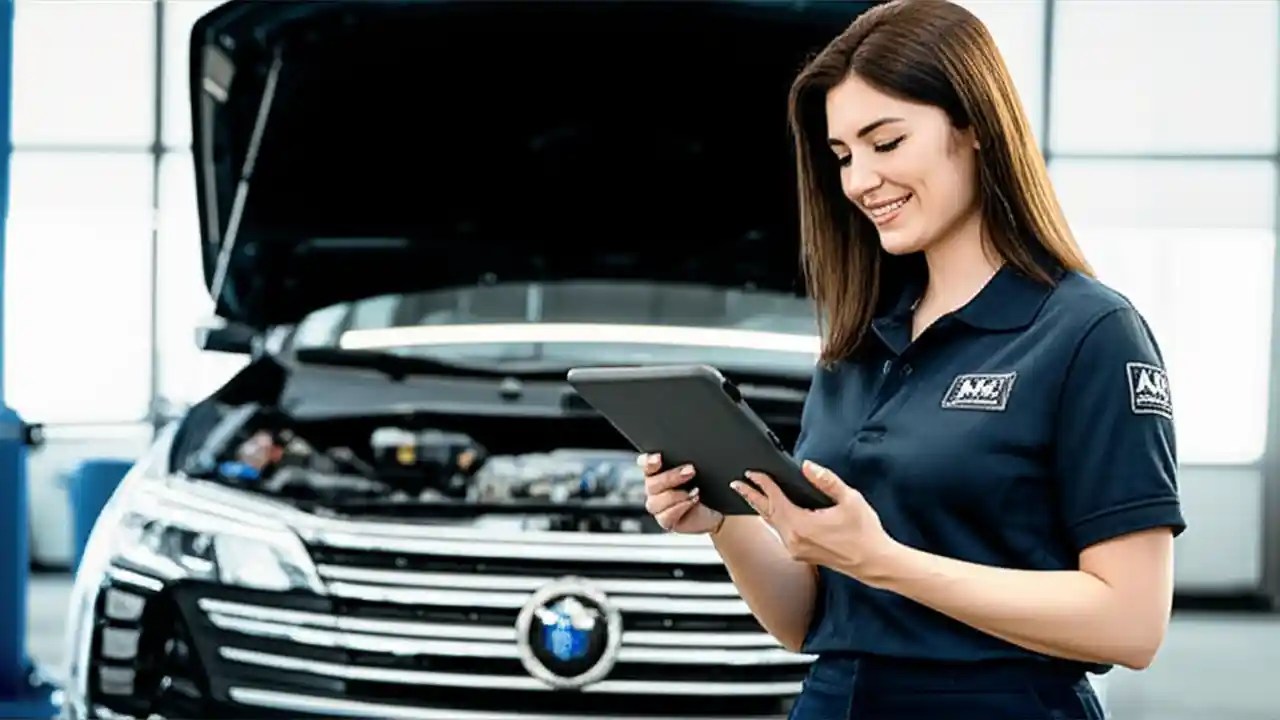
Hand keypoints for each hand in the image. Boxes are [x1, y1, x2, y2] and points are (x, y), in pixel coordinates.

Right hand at [638, 453, 724, 534]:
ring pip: (655, 502)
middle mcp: (655, 489)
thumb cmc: (708, 487)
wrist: (717, 511)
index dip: (648, 462)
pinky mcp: (666, 521)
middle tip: (691, 471)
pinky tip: (692, 502)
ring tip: (695, 491)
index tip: (658, 458)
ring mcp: (659, 506)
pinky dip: (680, 508)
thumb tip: (704, 469)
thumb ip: (697, 466)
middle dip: (671, 477)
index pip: (646, 465)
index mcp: (659, 472)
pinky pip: (665, 516)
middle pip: (651, 484)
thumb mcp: (705, 471)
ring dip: (676, 495)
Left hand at [731, 460, 898, 584]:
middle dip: (750, 496)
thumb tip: (807, 466)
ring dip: (760, 507)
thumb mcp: (849, 499)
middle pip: (766, 512)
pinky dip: (773, 518)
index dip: (763, 483)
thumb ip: (826, 481)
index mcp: (802, 526)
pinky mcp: (800, 553)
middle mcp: (794, 540)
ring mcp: (795, 549)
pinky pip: (780, 532)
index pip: (775, 499)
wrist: (874, 563)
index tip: (752, 472)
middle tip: (736, 483)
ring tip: (749, 494)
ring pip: (772, 523)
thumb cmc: (865, 533)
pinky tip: (772, 511)